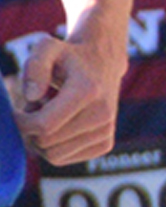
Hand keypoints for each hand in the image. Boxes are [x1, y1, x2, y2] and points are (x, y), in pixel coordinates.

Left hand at [15, 26, 126, 165]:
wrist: (103, 62)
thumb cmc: (68, 56)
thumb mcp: (47, 48)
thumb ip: (35, 66)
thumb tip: (32, 97)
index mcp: (88, 91)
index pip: (43, 126)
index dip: (21, 122)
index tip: (18, 109)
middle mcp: (103, 114)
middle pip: (46, 143)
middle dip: (31, 130)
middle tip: (36, 108)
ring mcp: (106, 130)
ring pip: (54, 156)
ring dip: (42, 139)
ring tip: (49, 115)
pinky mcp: (105, 144)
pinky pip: (64, 158)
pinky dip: (54, 146)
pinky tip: (60, 126)